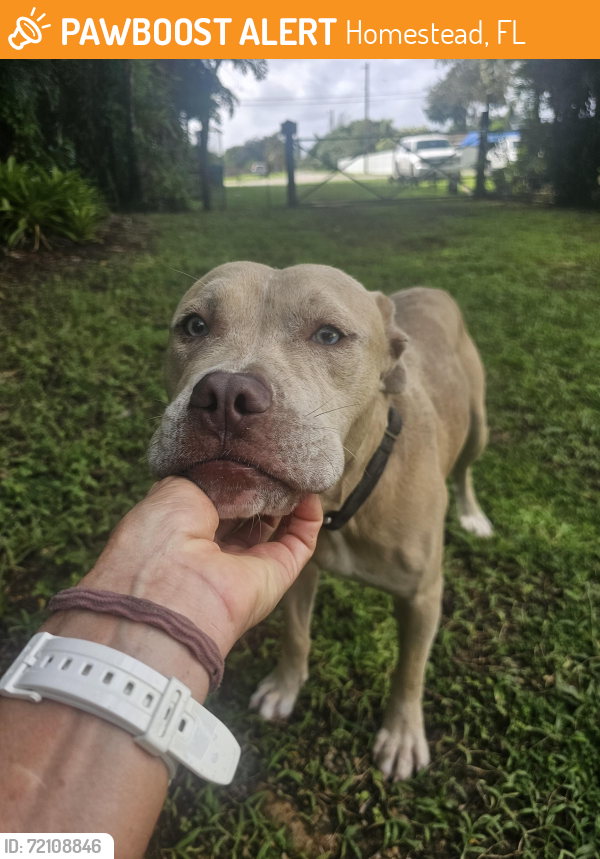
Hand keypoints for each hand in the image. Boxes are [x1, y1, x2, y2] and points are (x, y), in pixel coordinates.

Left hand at [82, 477, 322, 654]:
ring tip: (294, 465)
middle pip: (247, 510)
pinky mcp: (278, 573)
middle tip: (273, 454)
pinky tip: (308, 488)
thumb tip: (232, 472)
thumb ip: (204, 477)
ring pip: (277, 524)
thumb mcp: (171, 489)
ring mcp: (247, 564)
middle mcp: (214, 550)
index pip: (213, 499)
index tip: (244, 450)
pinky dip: (309, 514)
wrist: (171, 586)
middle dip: (261, 482)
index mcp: (181, 531)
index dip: (230, 474)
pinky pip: (301, 541)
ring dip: (288, 495)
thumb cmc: (159, 536)